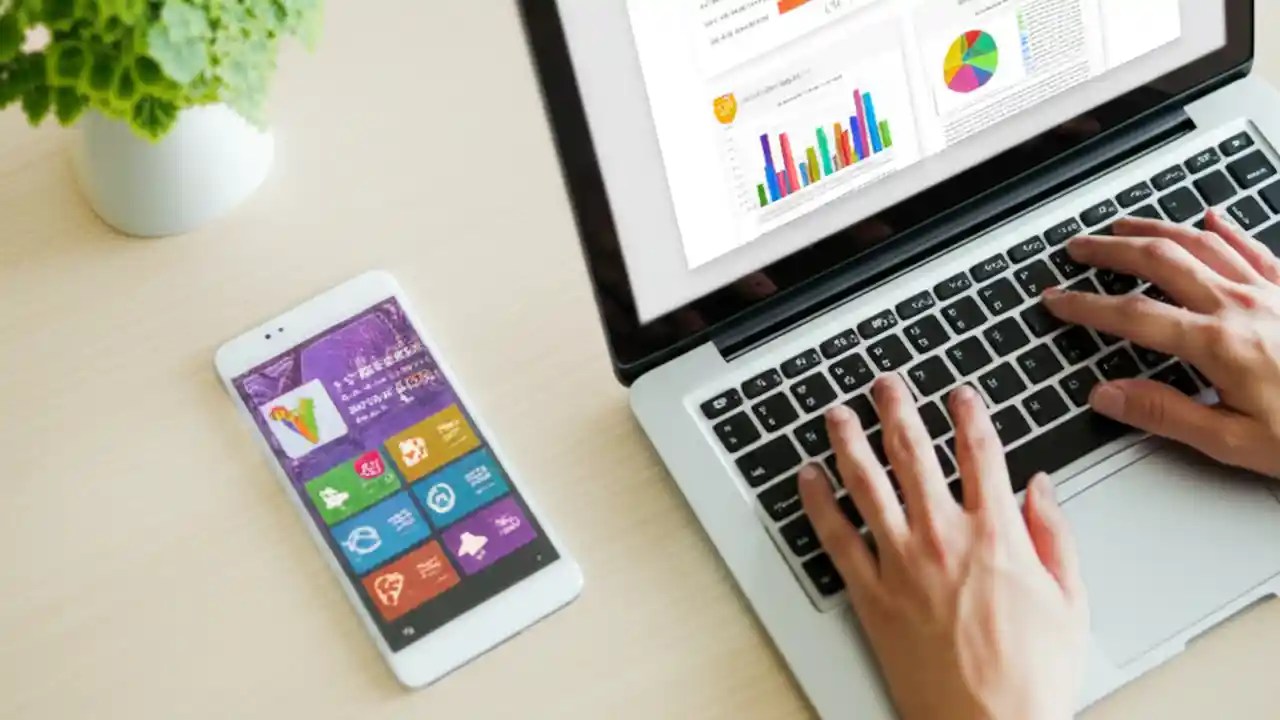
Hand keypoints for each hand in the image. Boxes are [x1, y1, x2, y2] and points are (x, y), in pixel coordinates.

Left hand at [799, 377, 1087, 719]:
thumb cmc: (1031, 675)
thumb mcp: (1071, 600)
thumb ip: (1056, 536)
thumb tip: (1040, 489)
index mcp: (997, 535)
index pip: (980, 453)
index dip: (969, 414)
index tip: (959, 394)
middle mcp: (944, 538)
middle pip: (914, 454)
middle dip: (898, 409)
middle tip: (885, 383)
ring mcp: (901, 564)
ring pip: (866, 484)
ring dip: (849, 441)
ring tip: (837, 413)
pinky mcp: (869, 594)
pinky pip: (834, 538)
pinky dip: (817, 503)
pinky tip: (806, 479)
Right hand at [1044, 211, 1279, 477]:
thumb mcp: (1236, 443)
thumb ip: (1167, 414)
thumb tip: (1109, 395)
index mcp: (1219, 345)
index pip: (1133, 316)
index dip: (1086, 305)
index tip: (1057, 299)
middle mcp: (1242, 307)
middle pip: (1161, 261)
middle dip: (1111, 250)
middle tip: (1077, 248)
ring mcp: (1271, 292)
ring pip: (1202, 243)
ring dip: (1156, 228)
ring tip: (1123, 224)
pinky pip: (1255, 247)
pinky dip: (1226, 229)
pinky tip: (1211, 217)